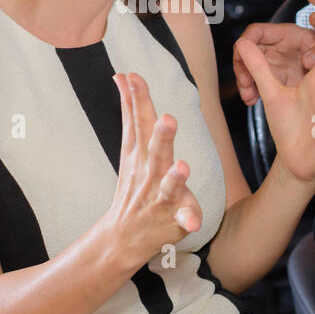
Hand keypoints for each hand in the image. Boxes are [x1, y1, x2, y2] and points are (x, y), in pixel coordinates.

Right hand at [100, 73, 202, 273]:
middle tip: (167, 119)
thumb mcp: (129, 146)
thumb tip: (122, 75)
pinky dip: (188, 220)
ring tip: (182, 167)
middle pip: (155, 151)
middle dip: (161, 136)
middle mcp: (149, 172)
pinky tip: (193, 223)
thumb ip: (130, 110)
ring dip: (175, 177)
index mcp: (141, 153)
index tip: (134, 77)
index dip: (138, 100)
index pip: (139, 123)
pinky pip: (183, 220)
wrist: (121, 237)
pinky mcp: (174, 219)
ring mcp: (161, 197)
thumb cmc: (133, 184)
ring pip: (169, 186)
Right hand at [232, 22, 314, 106]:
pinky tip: (253, 100)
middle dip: (242, 67)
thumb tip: (307, 59)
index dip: (246, 41)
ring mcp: (274, 62)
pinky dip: (252, 90)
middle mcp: (277, 46)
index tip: (242, 55)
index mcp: (288, 35)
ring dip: (245, 82)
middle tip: (245, 83)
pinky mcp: (274, 77)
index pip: (257, 31)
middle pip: (247, 50)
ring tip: (249, 96)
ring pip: (248, 68)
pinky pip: (255, 81)